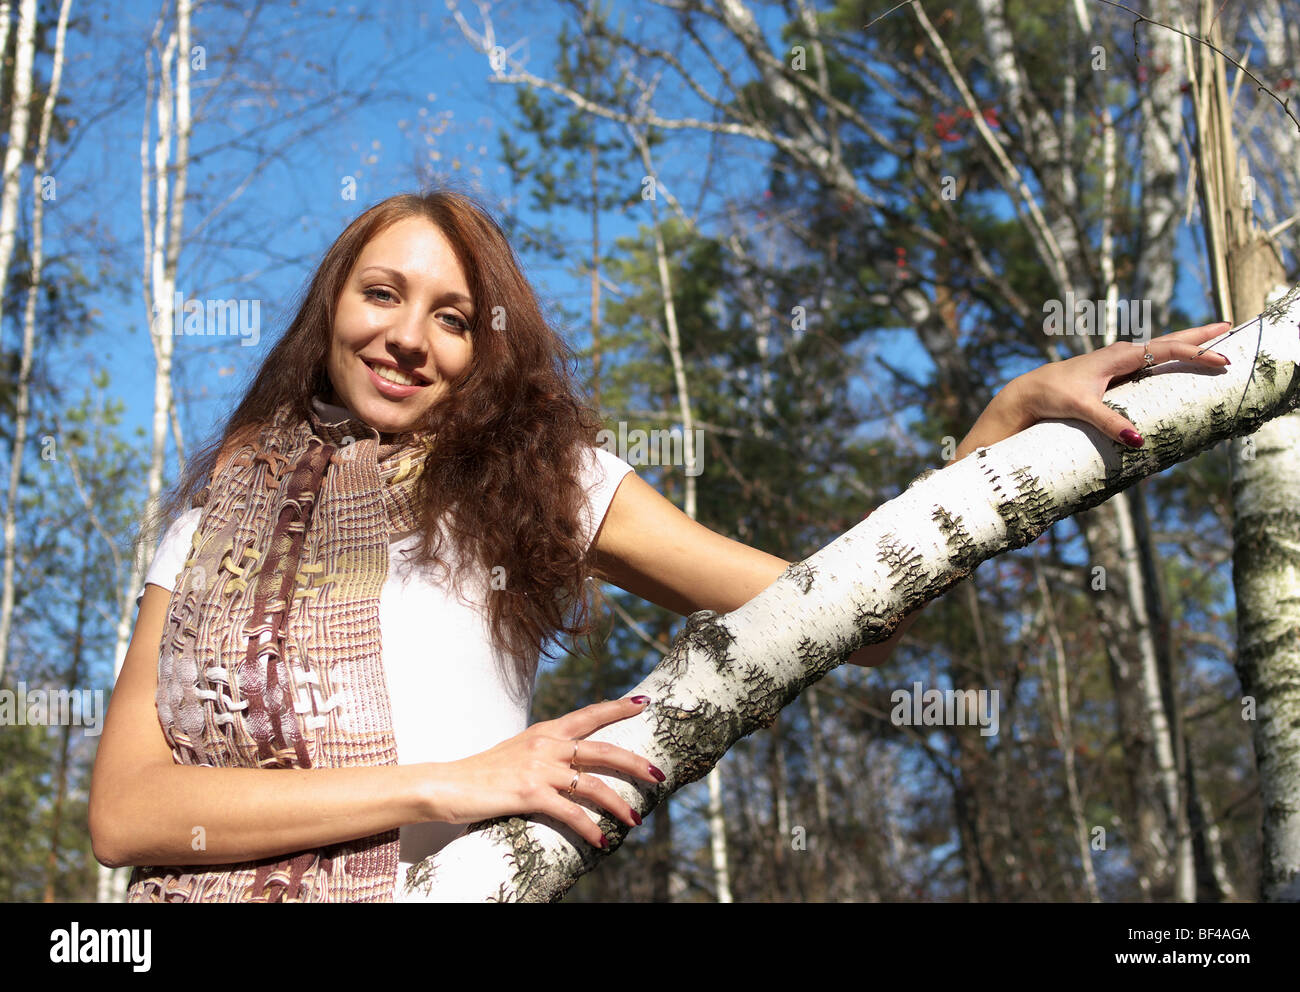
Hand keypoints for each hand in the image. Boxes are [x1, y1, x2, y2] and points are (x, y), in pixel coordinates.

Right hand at [426, 696, 662, 848]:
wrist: (447, 784)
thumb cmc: (482, 772)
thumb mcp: (517, 750)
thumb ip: (544, 750)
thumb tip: (568, 760)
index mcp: (545, 730)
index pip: (589, 714)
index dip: (617, 708)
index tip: (643, 703)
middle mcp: (547, 744)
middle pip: (604, 749)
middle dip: (635, 762)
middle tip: (659, 774)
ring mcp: (540, 768)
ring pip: (594, 785)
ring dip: (620, 804)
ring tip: (637, 819)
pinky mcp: (530, 794)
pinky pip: (571, 813)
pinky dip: (591, 828)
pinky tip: (602, 841)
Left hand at [1005, 322, 1231, 446]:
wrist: (1030, 392)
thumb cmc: (1053, 396)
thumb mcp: (1080, 408)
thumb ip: (1108, 422)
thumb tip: (1138, 440)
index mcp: (1119, 355)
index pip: (1167, 350)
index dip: (1196, 354)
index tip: (1222, 360)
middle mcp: (1121, 354)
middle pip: (1168, 341)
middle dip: (1199, 336)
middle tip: (1229, 326)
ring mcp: (1118, 361)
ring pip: (1160, 348)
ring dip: (1186, 343)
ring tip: (1212, 338)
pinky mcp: (1113, 372)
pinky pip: (1149, 361)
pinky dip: (1169, 356)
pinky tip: (1177, 360)